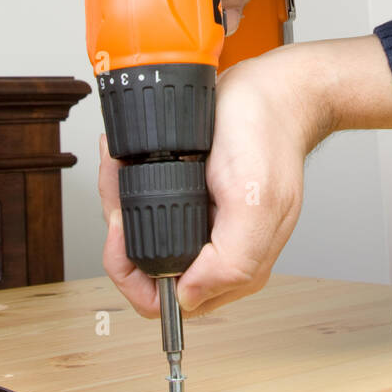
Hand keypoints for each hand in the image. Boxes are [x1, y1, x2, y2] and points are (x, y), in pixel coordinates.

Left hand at [98, 36, 391, 317]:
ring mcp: (201, 223)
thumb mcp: (256, 201)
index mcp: (235, 266)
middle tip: (118, 186)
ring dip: (119, 198)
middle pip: (144, 267)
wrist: (273, 91)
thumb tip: (189, 298)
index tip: (123, 229)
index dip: (134, 273)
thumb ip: (231, 261)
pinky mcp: (190, 196)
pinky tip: (125, 159)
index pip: (166, 300)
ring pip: (138, 233)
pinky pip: (145, 201)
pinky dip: (127, 180)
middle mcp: (215, 250)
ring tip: (119, 163)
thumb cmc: (269, 136)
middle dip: (120, 226)